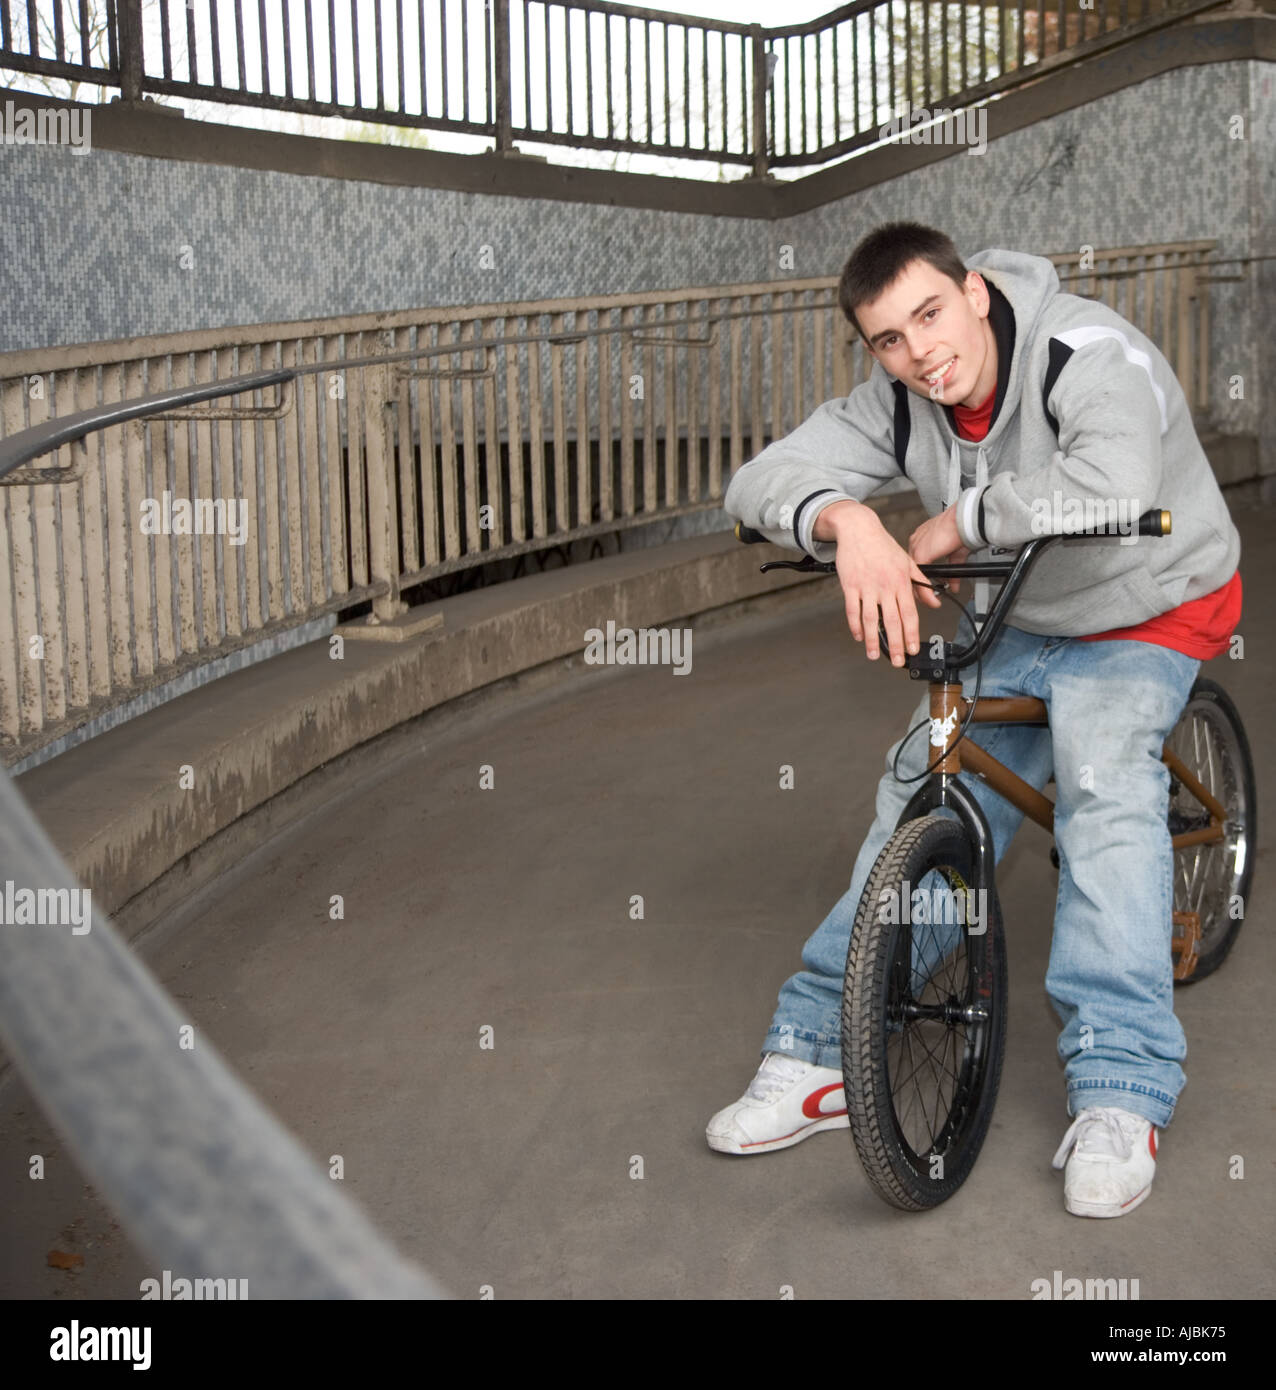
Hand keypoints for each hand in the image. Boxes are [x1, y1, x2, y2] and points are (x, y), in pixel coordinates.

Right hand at [819, 501, 943, 664]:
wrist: (858, 529)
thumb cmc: (882, 545)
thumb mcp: (907, 562)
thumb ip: (921, 583)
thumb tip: (934, 602)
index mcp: (901, 581)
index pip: (909, 613)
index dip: (911, 633)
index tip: (913, 648)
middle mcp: (885, 586)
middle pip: (891, 620)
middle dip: (896, 643)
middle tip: (897, 660)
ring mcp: (866, 587)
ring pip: (870, 618)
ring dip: (873, 639)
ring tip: (874, 655)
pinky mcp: (850, 586)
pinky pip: (852, 610)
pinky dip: (855, 625)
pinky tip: (859, 636)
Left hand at [908, 503, 970, 594]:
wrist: (963, 522)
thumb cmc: (961, 530)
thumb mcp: (956, 555)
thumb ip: (952, 572)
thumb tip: (954, 585)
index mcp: (921, 539)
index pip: (916, 562)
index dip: (920, 576)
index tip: (925, 587)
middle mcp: (915, 542)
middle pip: (911, 569)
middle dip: (918, 586)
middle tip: (925, 598)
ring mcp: (915, 548)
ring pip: (913, 574)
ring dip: (920, 590)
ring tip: (928, 600)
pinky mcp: (920, 554)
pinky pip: (919, 575)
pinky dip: (924, 587)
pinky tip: (930, 596)